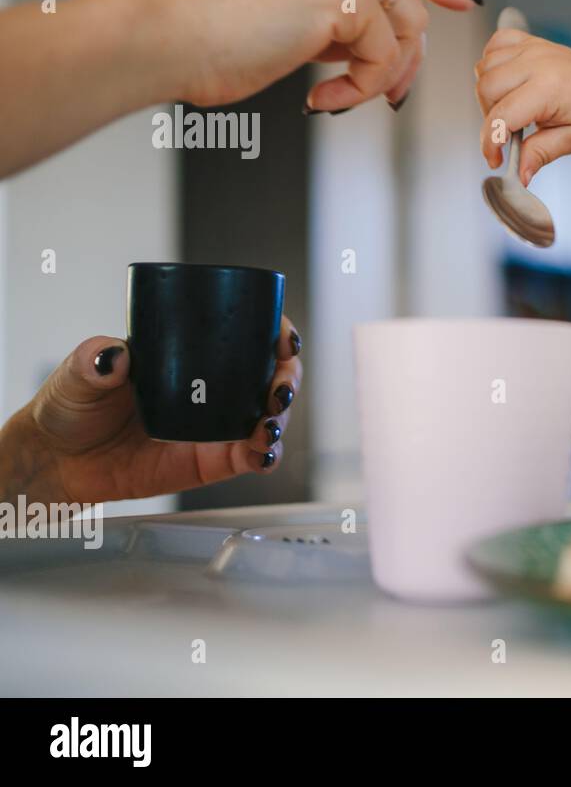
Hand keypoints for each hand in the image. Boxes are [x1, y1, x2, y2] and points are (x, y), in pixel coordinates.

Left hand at [2, 317, 301, 505]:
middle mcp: (211, 390)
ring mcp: (213, 428)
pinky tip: (262, 452)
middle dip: (289, 378)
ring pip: (269, 417)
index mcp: (191, 356)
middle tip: (281, 386)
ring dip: (281, 418)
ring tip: (269, 423)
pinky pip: (248, 458)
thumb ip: (95, 360)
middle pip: (271, 377)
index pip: (247, 337)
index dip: (276, 334)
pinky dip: (264, 455)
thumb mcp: (79, 370)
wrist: (55, 460)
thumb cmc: (70, 407)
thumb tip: (115, 356)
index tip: (283, 338)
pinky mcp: (208, 463)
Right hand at [134, 0, 479, 111]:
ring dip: (381, 72)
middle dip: (408, 46)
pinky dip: (362, 88)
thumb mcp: (274, 6)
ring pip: (404, 22)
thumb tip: (369, 37)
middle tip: (394, 88)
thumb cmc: (198, 34)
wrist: (158, 39)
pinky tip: (323, 96)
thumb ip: (327, 7)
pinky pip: (384, 54)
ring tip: (343, 94)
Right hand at [474, 30, 570, 183]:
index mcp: (551, 86)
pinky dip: (492, 63)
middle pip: (486, 88)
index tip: (495, 160)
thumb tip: (518, 174)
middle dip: (490, 118)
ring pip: (485, 67)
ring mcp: (536, 48)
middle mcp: (540, 60)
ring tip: (512, 112)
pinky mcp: (534, 42)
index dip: (491, 142)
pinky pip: (496, 44)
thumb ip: (540, 153)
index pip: (502, 115)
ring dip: (489, 93)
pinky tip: (507, 84)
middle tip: (509, 136)